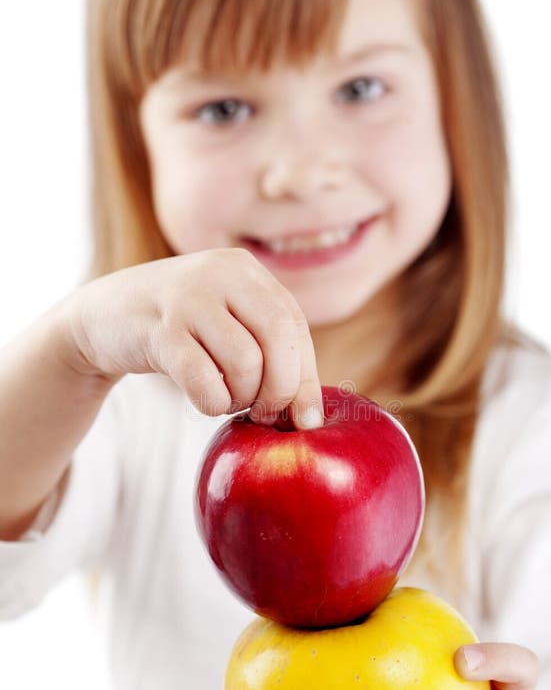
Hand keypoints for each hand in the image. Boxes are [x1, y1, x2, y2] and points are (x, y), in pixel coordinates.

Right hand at [60, 248, 322, 428]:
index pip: (295, 325)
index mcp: (245, 270)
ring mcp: (187, 298)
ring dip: (242, 397)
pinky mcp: (158, 329)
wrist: (101, 316)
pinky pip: (204, 380)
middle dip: (281, 389)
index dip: (307, 378)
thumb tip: (310, 416)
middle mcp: (220, 274)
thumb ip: (268, 352)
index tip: (306, 419)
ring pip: (246, 362)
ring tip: (227, 399)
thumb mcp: (226, 324)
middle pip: (280, 337)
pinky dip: (212, 403)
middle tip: (264, 413)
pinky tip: (205, 400)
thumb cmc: (178, 330)